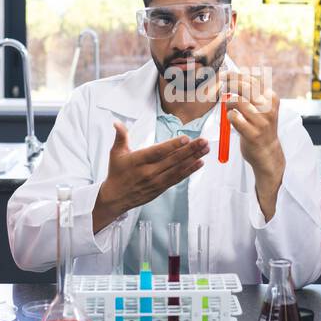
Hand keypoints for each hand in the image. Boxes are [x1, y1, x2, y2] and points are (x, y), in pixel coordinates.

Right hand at [93, 121, 208, 229]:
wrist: (116, 198)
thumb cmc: (117, 173)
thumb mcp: (115, 153)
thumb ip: (120, 136)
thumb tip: (117, 122)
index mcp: (138, 161)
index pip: (158, 152)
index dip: (173, 145)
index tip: (186, 138)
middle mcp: (149, 171)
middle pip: (173, 159)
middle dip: (190, 150)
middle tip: (203, 141)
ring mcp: (156, 181)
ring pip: (178, 169)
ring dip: (193, 158)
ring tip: (205, 150)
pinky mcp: (161, 188)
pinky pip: (178, 178)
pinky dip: (189, 171)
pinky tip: (199, 163)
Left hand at [219, 71, 284, 182]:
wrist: (267, 152)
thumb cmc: (260, 127)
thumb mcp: (263, 107)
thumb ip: (251, 93)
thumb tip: (231, 76)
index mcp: (272, 98)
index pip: (252, 80)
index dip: (235, 75)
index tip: (225, 75)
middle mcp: (268, 108)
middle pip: (245, 86)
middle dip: (230, 83)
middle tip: (221, 85)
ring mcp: (261, 121)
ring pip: (238, 101)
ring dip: (228, 102)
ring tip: (229, 108)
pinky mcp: (253, 133)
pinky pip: (234, 117)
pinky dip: (229, 116)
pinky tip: (231, 119)